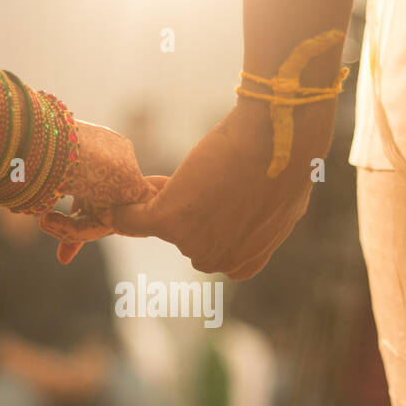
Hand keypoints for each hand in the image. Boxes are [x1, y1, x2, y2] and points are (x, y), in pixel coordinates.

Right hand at [46, 99, 334, 279]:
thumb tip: (241, 213)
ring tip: (189, 169)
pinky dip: (121, 208)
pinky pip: (133, 219)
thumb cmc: (289, 163)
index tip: (208, 198)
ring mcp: (191, 244)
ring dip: (163, 199)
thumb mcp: (279, 204)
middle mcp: (217, 262)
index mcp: (244, 264)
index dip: (206, 220)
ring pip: (161, 223)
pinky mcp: (169, 220)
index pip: (209, 248)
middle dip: (186, 210)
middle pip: (185, 237)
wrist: (279, 142)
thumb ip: (256, 221)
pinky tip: (116, 197)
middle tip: (195, 177)